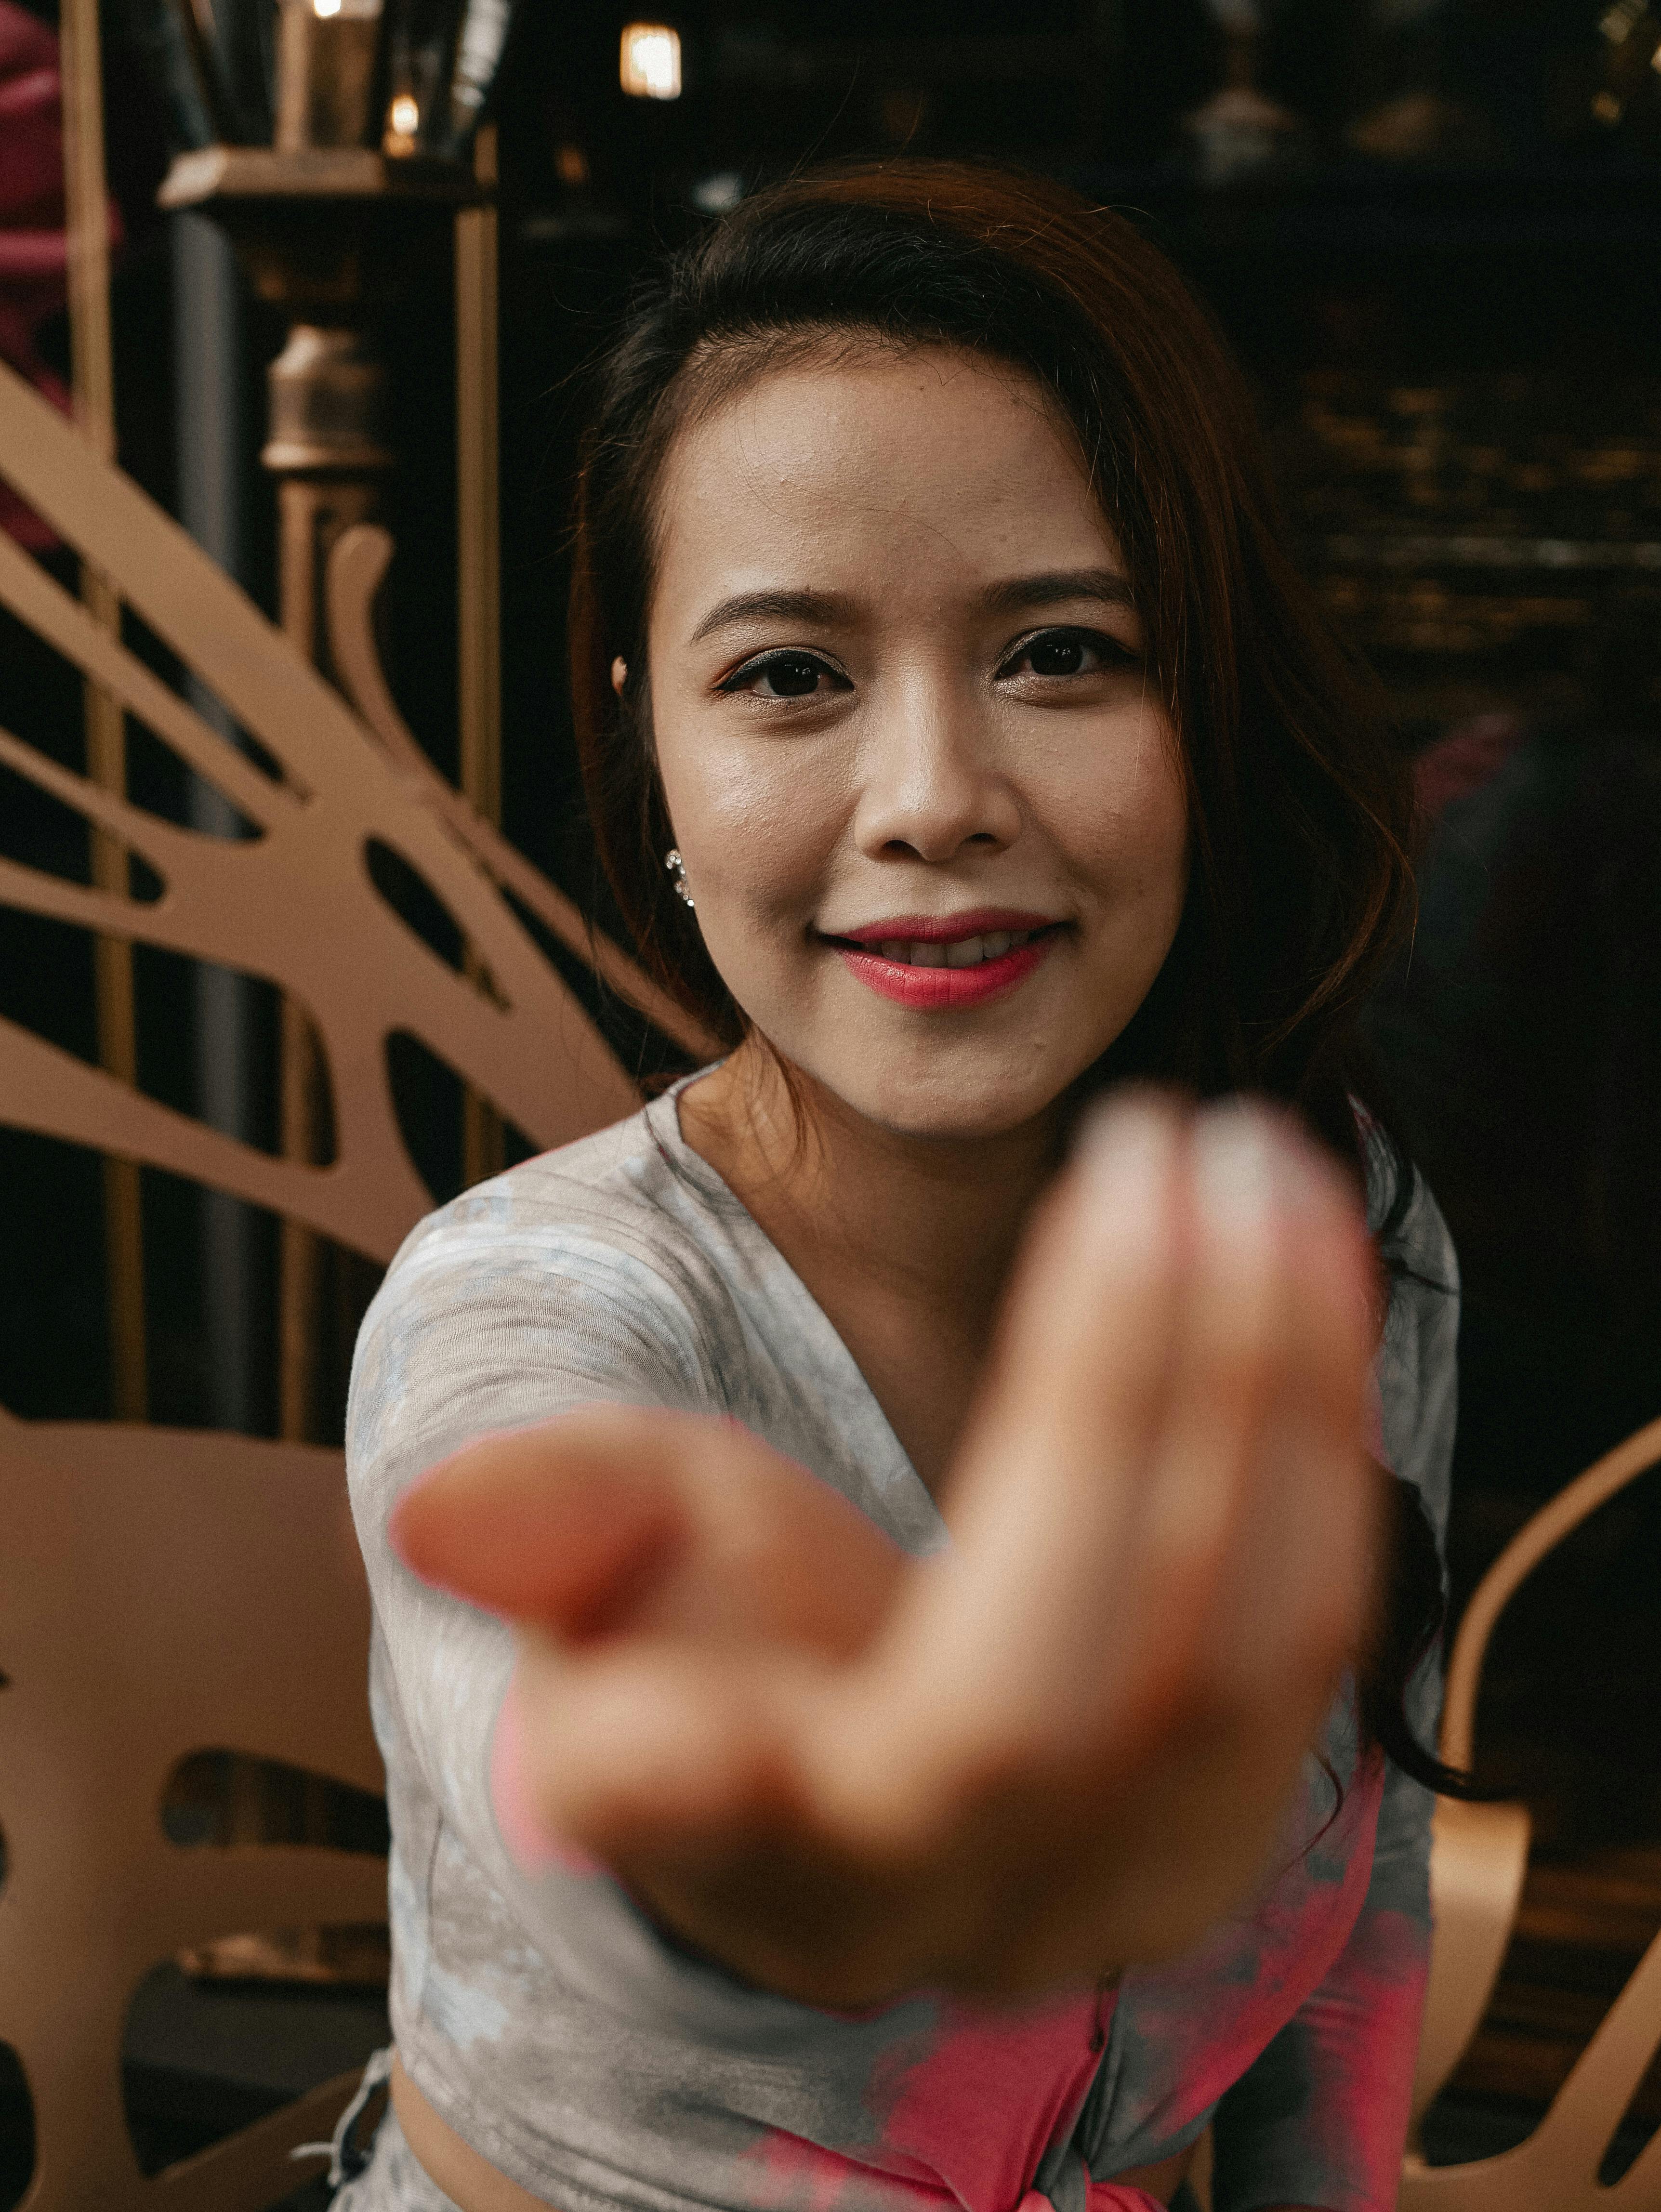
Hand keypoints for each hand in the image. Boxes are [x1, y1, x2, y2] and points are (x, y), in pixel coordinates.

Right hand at [392, 1094, 1379, 2006]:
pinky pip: (1318, 1618)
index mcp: (746, 1844)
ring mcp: (1124, 1880)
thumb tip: (440, 1508)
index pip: (726, 1815)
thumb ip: (548, 1529)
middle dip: (1127, 1393)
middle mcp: (950, 1900)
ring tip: (1263, 1162)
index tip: (720, 1612)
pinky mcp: (1242, 1815)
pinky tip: (1309, 1255)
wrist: (862, 1754)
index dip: (710, 1744)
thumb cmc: (708, 1636)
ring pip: (1248, 1653)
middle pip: (1056, 1686)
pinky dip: (1322, 1420)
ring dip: (1271, 1380)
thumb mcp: (604, 1564)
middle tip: (1165, 1146)